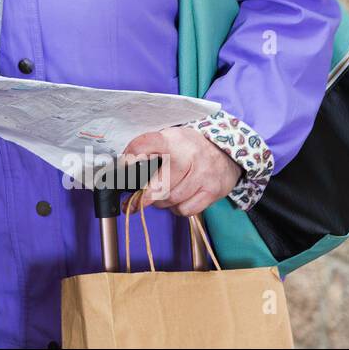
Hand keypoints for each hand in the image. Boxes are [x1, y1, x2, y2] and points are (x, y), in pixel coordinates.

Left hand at [122, 125, 241, 217]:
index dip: (130, 157)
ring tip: (162, 194)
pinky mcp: (211, 191)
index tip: (122, 166)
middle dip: (144, 195)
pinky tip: (179, 198)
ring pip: (170, 199)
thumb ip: (146, 152)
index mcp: (172, 139)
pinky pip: (185, 210)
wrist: (226, 152)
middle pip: (157, 184)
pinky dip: (177, 208)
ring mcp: (202, 174)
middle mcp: (188, 155)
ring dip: (161, 202)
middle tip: (137, 198)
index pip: (144, 145)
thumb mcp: (168, 140)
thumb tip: (122, 171)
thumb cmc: (189, 149)